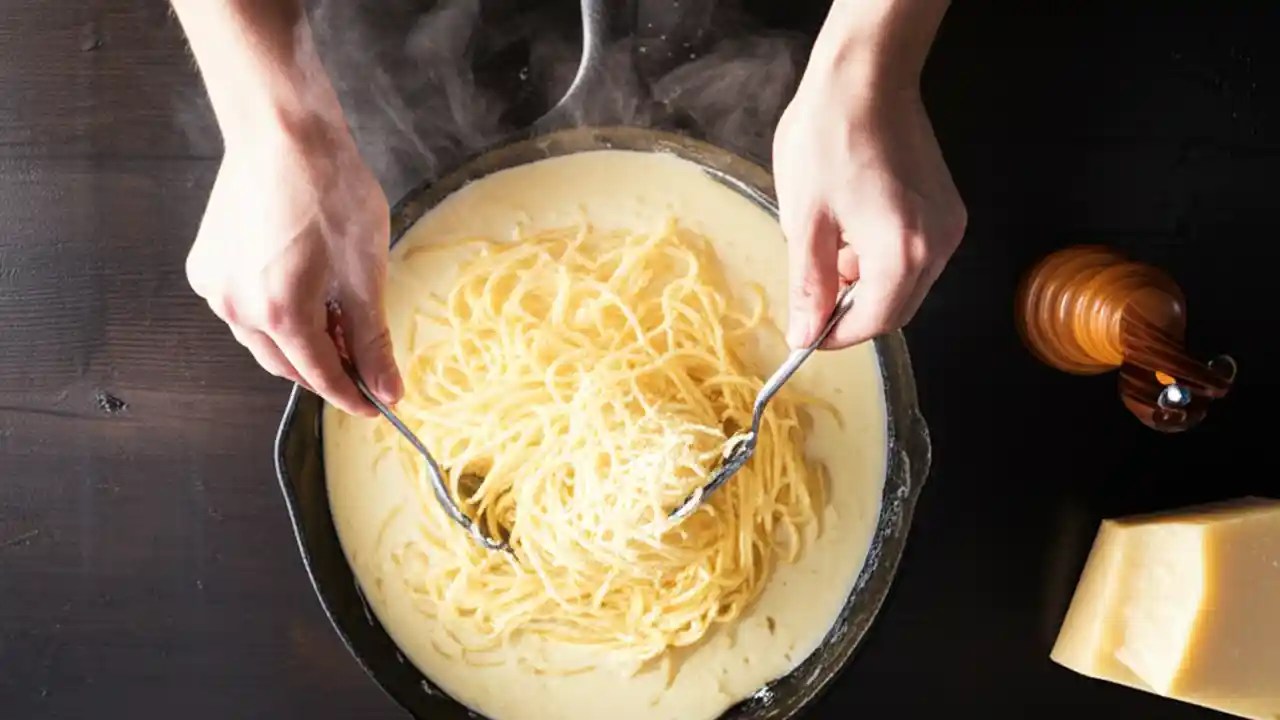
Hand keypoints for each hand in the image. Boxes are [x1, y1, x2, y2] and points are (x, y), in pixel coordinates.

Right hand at [185, 114, 401, 416]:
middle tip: (363, 359)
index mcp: (280, 313)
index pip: (320, 376)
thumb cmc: (330, 192)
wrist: (283, 133)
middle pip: (287, 364)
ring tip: (335, 319)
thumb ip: (372, 339)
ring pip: (262, 340)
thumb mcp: (365, 273)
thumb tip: (387, 389)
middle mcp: (237, 309)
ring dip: (298, 342)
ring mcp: (215, 288)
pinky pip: (242, 310)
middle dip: (327, 369)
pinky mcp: (205, 266)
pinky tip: (300, 292)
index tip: (376, 405)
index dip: (352, 395)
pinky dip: (271, 314)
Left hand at [773, 56, 965, 348]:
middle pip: (897, 308)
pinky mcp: (948, 208)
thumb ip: (809, 286)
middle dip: (854, 310)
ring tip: (831, 245)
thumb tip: (804, 333)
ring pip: (907, 283)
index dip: (836, 336)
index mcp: (902, 253)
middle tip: (814, 291)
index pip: (874, 322)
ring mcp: (948, 225)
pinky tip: (855, 227)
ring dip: (868, 282)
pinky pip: (917, 254)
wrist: (864, 78)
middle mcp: (938, 244)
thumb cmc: (828, 140)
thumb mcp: (804, 221)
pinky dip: (885, 257)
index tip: (806, 333)